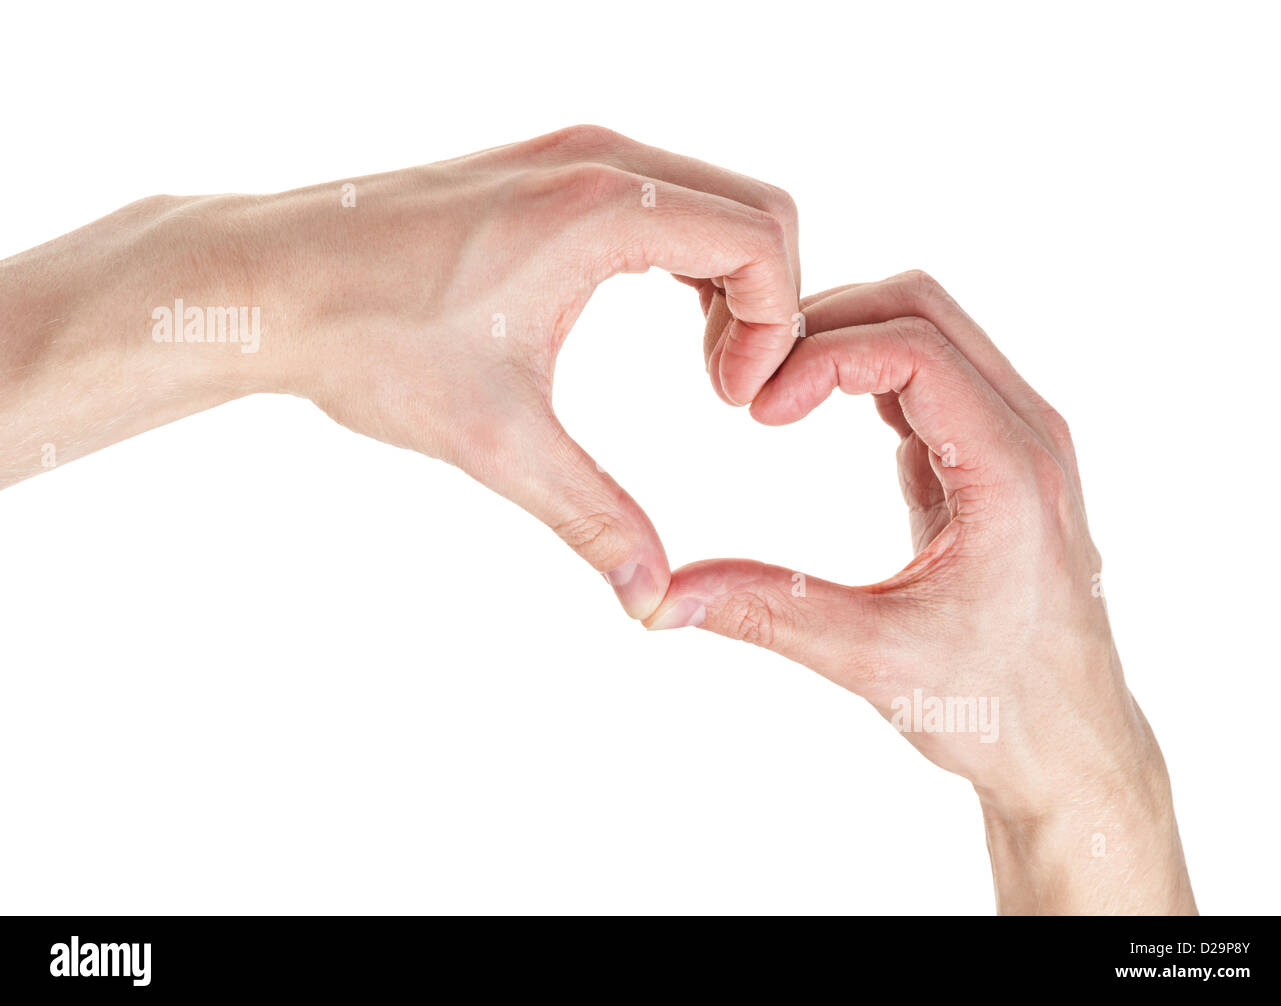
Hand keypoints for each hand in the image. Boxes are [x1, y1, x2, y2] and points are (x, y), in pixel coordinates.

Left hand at [0, 126, 799, 618]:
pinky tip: (664, 323)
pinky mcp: (546, 170)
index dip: (778, 328)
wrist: (271, 281)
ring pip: (711, 201)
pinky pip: (662, 198)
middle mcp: (594, 161)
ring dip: (732, 282)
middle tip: (729, 393)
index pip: (761, 241)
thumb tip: (652, 601)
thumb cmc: (371, 343)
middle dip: (769, 304)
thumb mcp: (497, 443)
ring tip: (706, 369)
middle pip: (756, 211)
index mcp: (598, 211)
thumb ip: (592, 519)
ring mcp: (568, 156)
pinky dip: (688, 258)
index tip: (736, 404)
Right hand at [646, 271, 1195, 913]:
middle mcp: (1027, 436)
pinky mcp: (994, 457)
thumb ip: (767, 614)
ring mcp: (1016, 440)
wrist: (1071, 743)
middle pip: (923, 308)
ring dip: (846, 340)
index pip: (913, 348)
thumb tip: (662, 598)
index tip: (759, 414)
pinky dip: (866, 373)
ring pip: (929, 329)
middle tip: (755, 387)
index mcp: (1012, 472)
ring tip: (775, 395)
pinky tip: (813, 414)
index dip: (822, 358)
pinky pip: (931, 373)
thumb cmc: (999, 707)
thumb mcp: (873, 660)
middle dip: (827, 324)